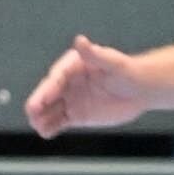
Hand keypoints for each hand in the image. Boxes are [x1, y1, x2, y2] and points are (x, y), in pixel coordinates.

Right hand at [23, 35, 149, 137]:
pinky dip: (50, 127)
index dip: (47, 89)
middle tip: (32, 112)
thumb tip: (80, 41)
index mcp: (73, 67)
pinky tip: (45, 133)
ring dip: (41, 118)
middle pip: (47, 95)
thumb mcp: (113, 62)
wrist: (141, 90)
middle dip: (38, 103)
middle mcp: (67, 84)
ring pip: (50, 110)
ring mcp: (70, 100)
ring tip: (37, 126)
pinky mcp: (75, 115)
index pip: (56, 78)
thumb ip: (94, 54)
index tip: (41, 99)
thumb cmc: (129, 72)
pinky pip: (59, 122)